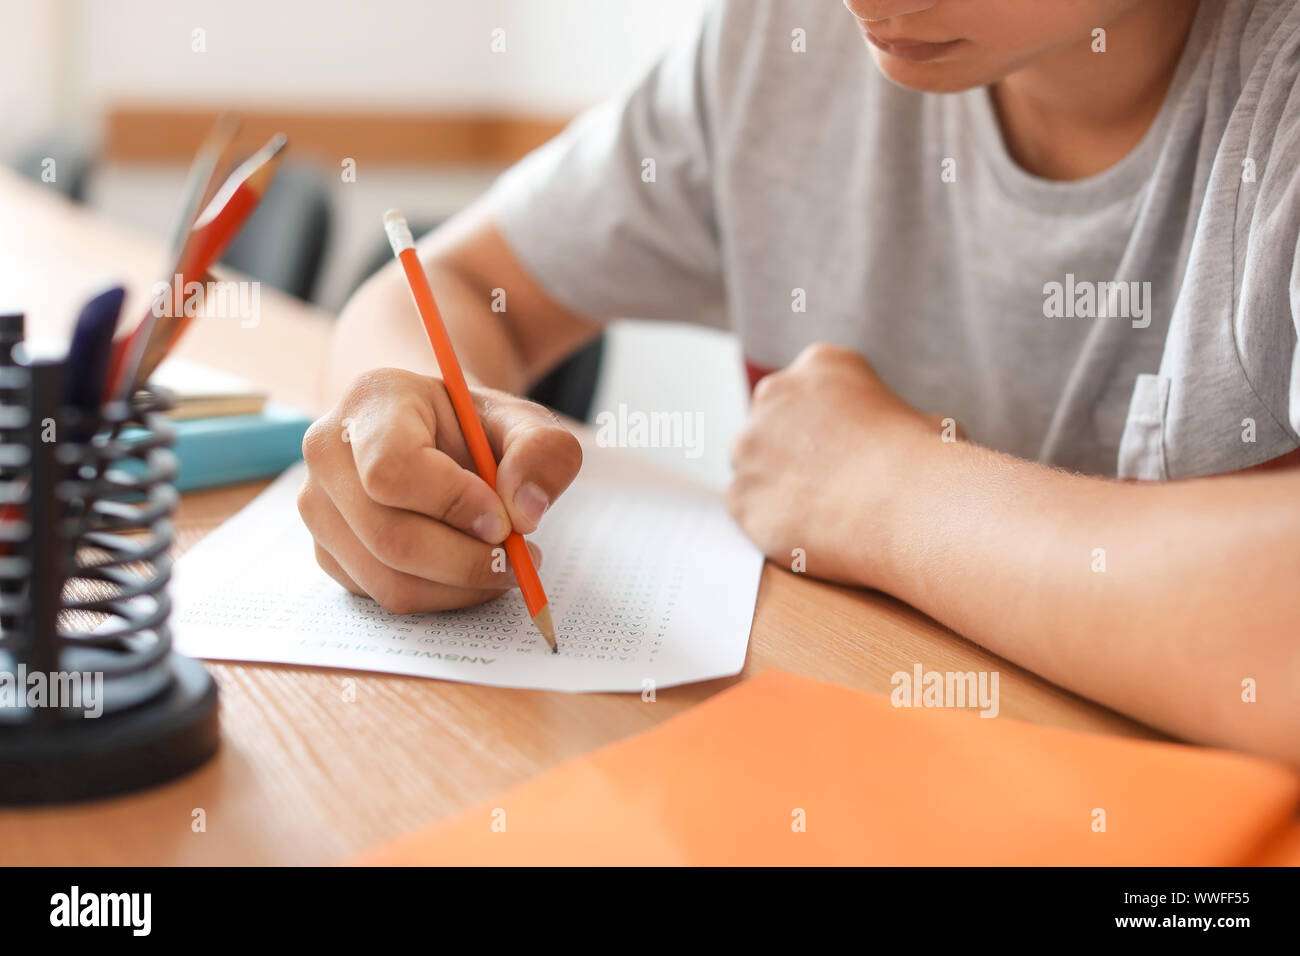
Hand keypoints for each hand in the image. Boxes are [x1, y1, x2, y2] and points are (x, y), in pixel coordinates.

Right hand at [298, 368, 581, 612]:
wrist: (431, 434)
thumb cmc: (473, 427)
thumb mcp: (523, 422)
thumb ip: (542, 451)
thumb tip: (524, 512)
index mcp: (372, 402)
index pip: (392, 468)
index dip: (453, 504)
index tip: (503, 520)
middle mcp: (328, 453)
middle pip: (391, 537)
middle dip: (468, 561)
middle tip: (520, 558)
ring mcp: (318, 507)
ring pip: (389, 580)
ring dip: (461, 587)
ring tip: (503, 563)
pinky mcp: (327, 552)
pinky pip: (385, 597)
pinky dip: (441, 596)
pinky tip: (468, 569)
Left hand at [726, 344, 959, 587]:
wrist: (904, 508)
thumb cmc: (926, 463)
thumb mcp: (926, 422)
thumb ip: (893, 425)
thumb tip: (906, 444)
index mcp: (822, 364)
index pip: (813, 391)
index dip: (830, 425)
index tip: (848, 450)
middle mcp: (775, 395)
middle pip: (774, 423)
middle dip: (794, 450)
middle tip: (829, 483)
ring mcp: (749, 446)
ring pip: (754, 465)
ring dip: (777, 485)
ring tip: (821, 512)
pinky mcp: (738, 495)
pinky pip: (747, 508)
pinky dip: (771, 522)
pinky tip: (806, 532)